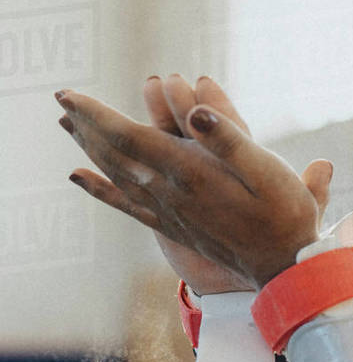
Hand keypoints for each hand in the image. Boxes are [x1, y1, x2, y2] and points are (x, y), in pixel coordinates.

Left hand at [56, 81, 334, 290]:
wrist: (283, 268)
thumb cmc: (284, 216)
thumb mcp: (267, 170)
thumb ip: (231, 139)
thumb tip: (196, 112)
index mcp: (190, 174)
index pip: (131, 137)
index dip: (97, 114)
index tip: (68, 93)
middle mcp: (170, 193)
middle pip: (116, 153)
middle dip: (86, 124)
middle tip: (60, 98)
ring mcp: (168, 212)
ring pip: (117, 174)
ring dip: (89, 147)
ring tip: (67, 125)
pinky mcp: (173, 225)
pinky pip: (126, 204)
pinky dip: (99, 188)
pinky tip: (80, 178)